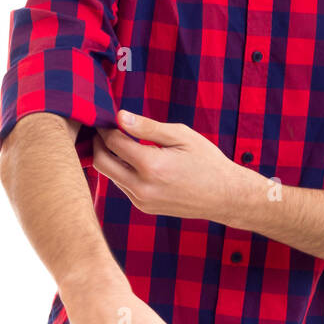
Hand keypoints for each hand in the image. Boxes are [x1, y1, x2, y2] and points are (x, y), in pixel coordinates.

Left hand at [94, 111, 252, 223]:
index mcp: (151, 165)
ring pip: (110, 175)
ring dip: (110, 158)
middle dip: (98, 143)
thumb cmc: (207, 161)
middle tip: (105, 130)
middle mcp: (141, 187)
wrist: (225, 196)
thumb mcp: (181, 136)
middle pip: (100, 162)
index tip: (108, 118)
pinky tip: (137, 162)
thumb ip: (147, 127)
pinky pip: (123, 186)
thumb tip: (120, 116)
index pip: (112, 142)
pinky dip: (123, 172)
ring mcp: (141, 200)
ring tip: (122, 143)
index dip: (106, 128)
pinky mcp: (144, 207)